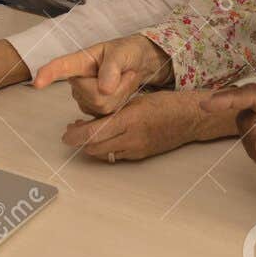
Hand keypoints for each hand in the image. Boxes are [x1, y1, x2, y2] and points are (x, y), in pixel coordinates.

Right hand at [33, 34, 172, 115]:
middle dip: (115, 87)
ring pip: (101, 106)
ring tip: (125, 78)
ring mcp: (84, 97)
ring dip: (120, 93)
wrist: (137, 63)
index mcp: (79, 61)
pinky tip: (122, 90)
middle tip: (126, 72)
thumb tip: (104, 89)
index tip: (37, 83)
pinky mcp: (93, 109)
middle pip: (92, 95)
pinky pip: (107, 114)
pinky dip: (121, 102)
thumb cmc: (126, 52)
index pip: (61, 67)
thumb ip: (112, 68)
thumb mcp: (122, 53)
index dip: (48, 74)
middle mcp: (77, 80)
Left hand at [61, 90, 224, 162]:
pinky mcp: (141, 156)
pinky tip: (105, 138)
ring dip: (92, 146)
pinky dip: (105, 149)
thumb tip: (91, 118)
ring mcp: (136, 150)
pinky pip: (116, 156)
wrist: (189, 118)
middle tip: (72, 130)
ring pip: (104, 154)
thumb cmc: (165, 104)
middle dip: (80, 142)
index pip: (94, 133)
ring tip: (86, 133)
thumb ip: (114, 110)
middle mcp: (132, 138)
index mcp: (130, 119)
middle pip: (95, 148)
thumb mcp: (136, 100)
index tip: (66, 133)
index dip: (76, 135)